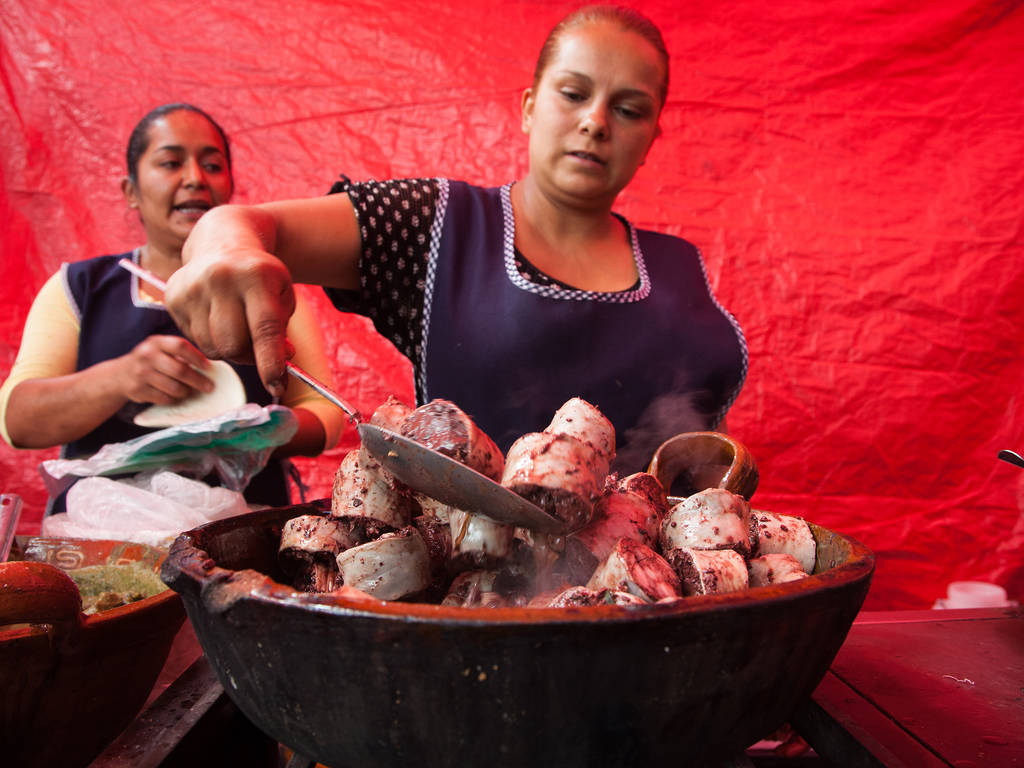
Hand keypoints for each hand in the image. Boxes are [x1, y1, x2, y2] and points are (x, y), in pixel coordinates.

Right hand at [116, 335, 216, 403]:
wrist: (119, 375)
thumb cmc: (150, 361)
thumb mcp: (160, 350)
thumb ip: (180, 354)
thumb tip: (209, 368)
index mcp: (156, 342)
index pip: (180, 346)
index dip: (197, 358)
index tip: (209, 367)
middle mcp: (147, 355)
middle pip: (180, 370)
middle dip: (198, 381)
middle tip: (209, 387)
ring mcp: (141, 373)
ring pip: (173, 388)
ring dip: (186, 392)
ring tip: (190, 392)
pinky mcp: (137, 390)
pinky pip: (164, 398)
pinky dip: (173, 399)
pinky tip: (176, 397)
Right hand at [166, 206, 295, 395]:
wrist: (223, 243)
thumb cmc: (260, 276)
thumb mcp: (282, 294)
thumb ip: (282, 331)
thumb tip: (275, 369)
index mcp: (255, 276)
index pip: (263, 328)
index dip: (270, 362)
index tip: (277, 386)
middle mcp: (220, 278)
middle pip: (233, 344)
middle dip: (250, 358)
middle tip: (260, 353)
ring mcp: (192, 287)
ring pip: (212, 347)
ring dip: (230, 350)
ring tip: (239, 330)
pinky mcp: (173, 296)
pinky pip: (194, 340)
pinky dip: (211, 340)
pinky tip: (218, 319)